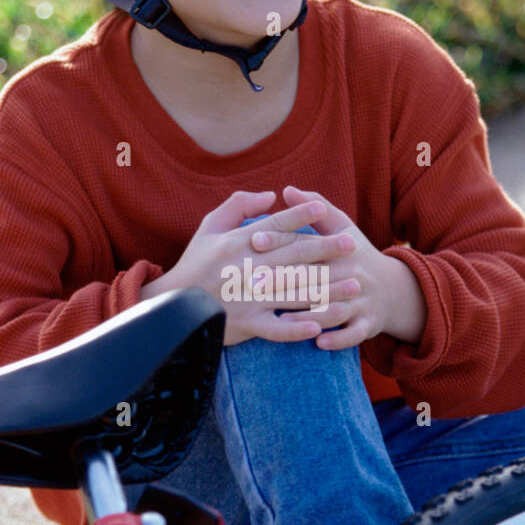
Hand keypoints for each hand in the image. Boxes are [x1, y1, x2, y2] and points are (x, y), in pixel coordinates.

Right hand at [163, 189, 351, 346]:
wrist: (170, 304)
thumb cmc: (195, 263)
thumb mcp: (209, 227)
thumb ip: (238, 206)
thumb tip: (270, 195)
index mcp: (238, 243)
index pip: (274, 226)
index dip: (299, 215)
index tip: (323, 208)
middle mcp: (246, 268)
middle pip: (293, 256)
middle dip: (326, 249)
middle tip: (352, 245)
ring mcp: (247, 298)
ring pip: (294, 292)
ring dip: (327, 289)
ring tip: (354, 285)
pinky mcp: (245, 324)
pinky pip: (275, 329)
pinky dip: (296, 328)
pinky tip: (319, 326)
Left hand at [246, 185, 414, 349]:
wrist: (395, 290)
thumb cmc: (356, 255)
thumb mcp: (342, 227)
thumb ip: (315, 208)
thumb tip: (287, 189)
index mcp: (342, 249)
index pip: (308, 243)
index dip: (281, 240)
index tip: (254, 240)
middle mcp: (352, 274)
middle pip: (317, 277)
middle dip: (286, 280)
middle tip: (255, 283)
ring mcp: (361, 301)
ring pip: (334, 308)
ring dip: (309, 314)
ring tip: (283, 317)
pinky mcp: (368, 324)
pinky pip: (354, 334)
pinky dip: (338, 339)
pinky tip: (318, 342)